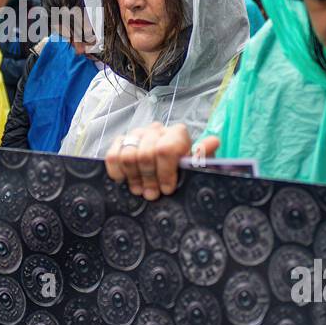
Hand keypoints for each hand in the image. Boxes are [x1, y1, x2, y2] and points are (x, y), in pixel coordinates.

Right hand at [105, 122, 220, 200]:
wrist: (167, 170)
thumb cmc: (183, 170)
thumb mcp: (197, 168)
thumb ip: (203, 157)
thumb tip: (214, 142)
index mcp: (176, 133)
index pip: (166, 149)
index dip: (165, 172)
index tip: (167, 189)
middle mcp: (155, 130)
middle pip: (145, 154)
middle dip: (149, 179)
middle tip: (152, 194)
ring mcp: (136, 135)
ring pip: (127, 155)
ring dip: (134, 178)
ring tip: (141, 190)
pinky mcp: (120, 143)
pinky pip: (112, 156)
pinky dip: (117, 172)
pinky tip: (125, 181)